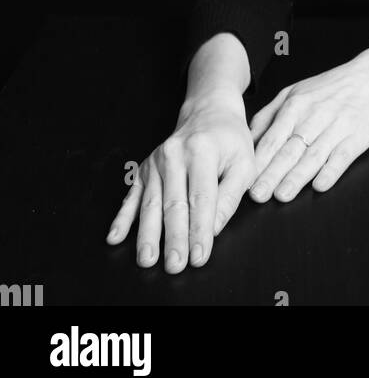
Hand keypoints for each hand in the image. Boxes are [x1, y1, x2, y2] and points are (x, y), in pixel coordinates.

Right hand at [105, 88, 254, 272]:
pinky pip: (132, 196)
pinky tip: (115, 236)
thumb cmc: (230, 140)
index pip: (201, 198)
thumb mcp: (244, 163)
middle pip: (174, 203)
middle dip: (174, 238)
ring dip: (148, 234)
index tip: (199, 256)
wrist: (208, 111)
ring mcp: (156, 161)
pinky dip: (123, 218)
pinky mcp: (144, 168)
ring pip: (151, 203)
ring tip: (148, 259)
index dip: (200, 230)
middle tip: (175, 265)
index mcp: (203, 151)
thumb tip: (213, 229)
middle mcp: (175, 155)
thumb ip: (230, 196)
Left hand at [247, 51, 368, 202]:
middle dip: (271, 174)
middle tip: (257, 195)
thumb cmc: (330, 88)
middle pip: (289, 149)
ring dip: (297, 177)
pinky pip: (343, 155)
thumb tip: (247, 141)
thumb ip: (269, 115)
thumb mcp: (294, 92)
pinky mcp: (359, 135)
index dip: (257, 162)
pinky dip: (332, 170)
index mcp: (295, 106)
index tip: (244, 180)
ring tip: (282, 195)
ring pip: (314, 155)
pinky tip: (321, 185)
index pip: (272, 139)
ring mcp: (337, 126)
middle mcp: (314, 116)